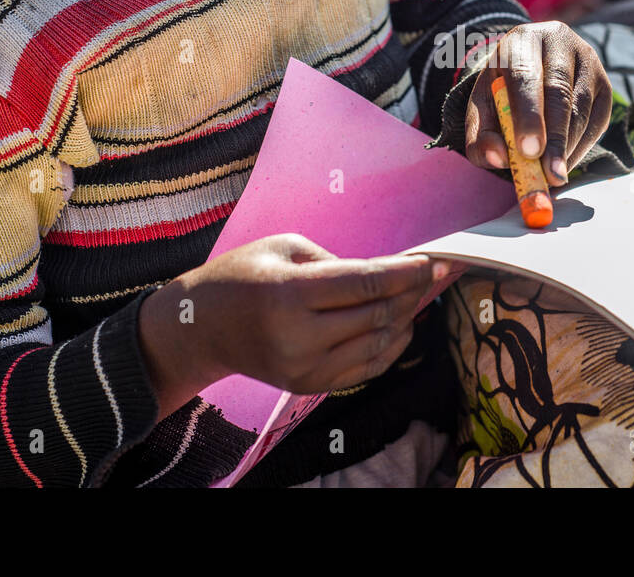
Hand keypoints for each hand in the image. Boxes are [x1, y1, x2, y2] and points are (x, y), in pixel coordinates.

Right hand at [140, 234, 446, 413]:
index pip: (365, 284)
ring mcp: (304, 367)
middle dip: (411, 292)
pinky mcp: (308, 385)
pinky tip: (401, 325)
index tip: (432, 261)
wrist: (201, 327)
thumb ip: (338, 263)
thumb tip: (388, 275)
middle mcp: (298, 336)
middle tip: (431, 274)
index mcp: (289, 294)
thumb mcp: (286, 249)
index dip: (405, 273)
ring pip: (377, 344)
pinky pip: (366, 369)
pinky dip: (391, 347)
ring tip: (418, 295)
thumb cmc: (244, 275)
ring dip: (405, 318)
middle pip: (376, 315)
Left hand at [463, 21, 613, 186]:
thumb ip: (480, 135)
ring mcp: (588, 61)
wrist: (532, 64)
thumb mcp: (482, 107)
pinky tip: (565, 162)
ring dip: (567, 147)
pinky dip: (582, 147)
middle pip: (558, 91)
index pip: (525, 75)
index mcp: (521, 41)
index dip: (528, 115)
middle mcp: (559, 42)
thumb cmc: (503, 90)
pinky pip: (597, 120)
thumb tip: (498, 158)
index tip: (528, 151)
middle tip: (547, 174)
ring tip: (553, 176)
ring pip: (581, 107)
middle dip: (553, 137)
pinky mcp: (605, 84)